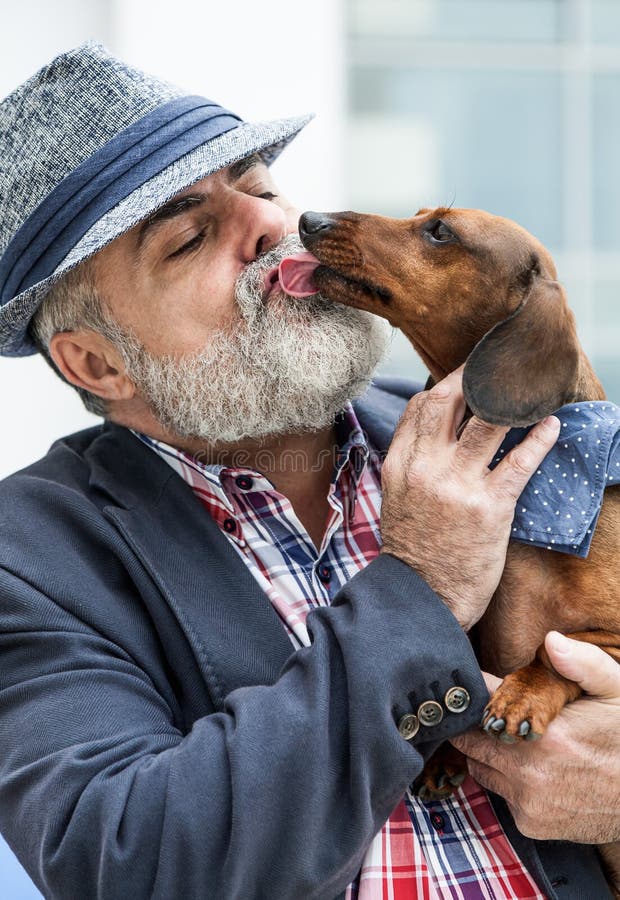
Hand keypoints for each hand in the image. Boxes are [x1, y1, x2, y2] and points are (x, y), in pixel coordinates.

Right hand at [379, 368, 560, 629]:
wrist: (421, 596)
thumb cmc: (413, 550)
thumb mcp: (396, 498)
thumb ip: (412, 462)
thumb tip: (434, 432)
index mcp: (400, 465)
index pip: (420, 407)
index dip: (445, 384)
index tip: (466, 377)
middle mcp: (425, 468)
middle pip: (448, 401)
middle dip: (474, 377)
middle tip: (496, 368)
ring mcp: (457, 485)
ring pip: (486, 423)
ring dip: (511, 400)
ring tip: (528, 389)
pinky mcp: (489, 506)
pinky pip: (518, 462)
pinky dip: (538, 439)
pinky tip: (550, 425)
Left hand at [451, 633, 619, 842]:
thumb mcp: (616, 692)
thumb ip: (584, 663)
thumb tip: (552, 641)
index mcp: (547, 733)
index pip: (484, 702)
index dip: (479, 690)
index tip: (479, 685)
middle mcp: (530, 770)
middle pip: (470, 737)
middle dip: (479, 722)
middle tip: (499, 713)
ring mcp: (528, 800)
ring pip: (479, 764)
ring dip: (489, 751)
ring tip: (519, 740)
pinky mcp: (530, 823)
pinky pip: (498, 792)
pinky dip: (507, 779)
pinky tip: (534, 770)